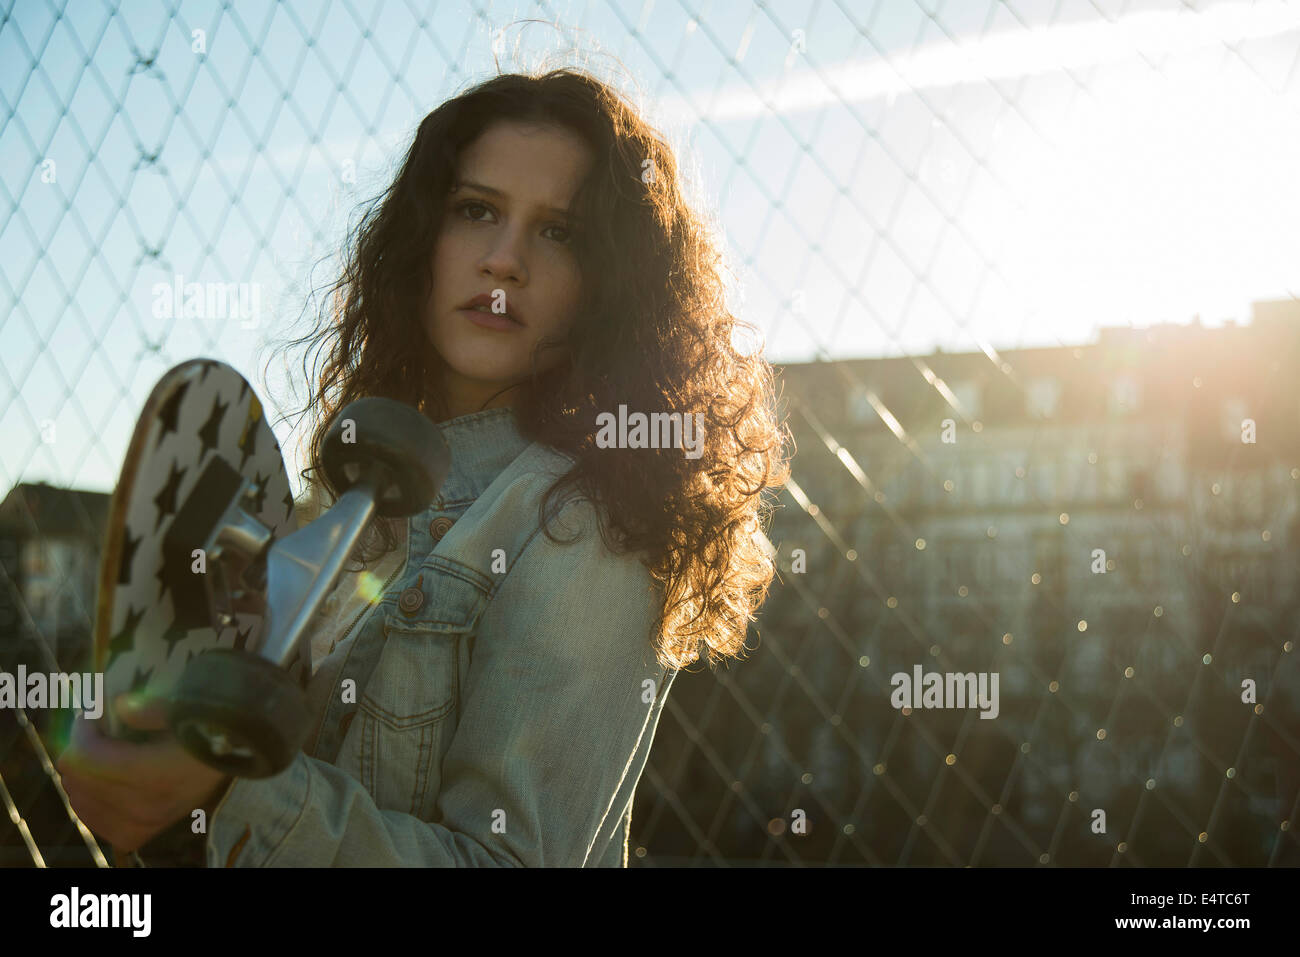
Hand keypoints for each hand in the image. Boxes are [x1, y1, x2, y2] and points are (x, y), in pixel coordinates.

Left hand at [57, 692, 232, 853]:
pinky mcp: (137, 835)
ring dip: (83, 773)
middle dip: (81, 748)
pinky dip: (89, 798)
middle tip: (100, 728)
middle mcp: (145, 808)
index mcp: (156, 776)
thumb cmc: (207, 728)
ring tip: (103, 752)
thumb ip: (150, 708)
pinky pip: (91, 820)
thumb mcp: (186, 709)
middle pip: (77, 778)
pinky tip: (103, 780)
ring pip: (79, 800)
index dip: (83, 728)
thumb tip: (118, 706)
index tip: (95, 711)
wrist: (230, 758)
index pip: (86, 757)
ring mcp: (140, 825)